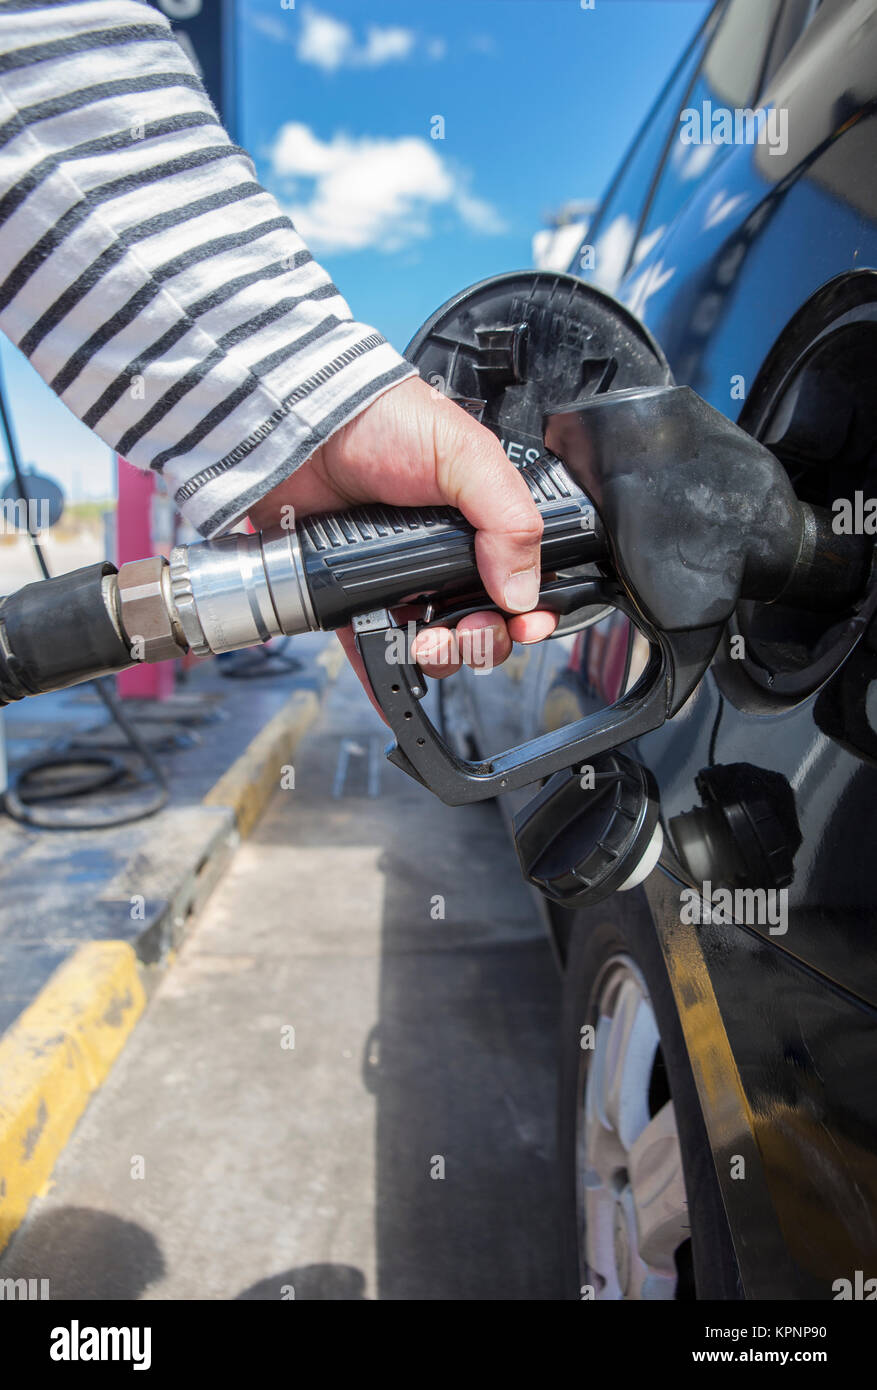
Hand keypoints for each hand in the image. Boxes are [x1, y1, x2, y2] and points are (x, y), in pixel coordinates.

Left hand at [248, 376, 556, 704]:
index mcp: (480, 521)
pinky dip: (384, 674)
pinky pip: (372, 644)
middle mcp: (442, 554)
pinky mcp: (351, 594)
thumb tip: (523, 591)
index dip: (529, 611)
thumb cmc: (384, 420)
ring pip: (432, 641)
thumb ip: (507, 519)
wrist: (303, 426)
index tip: (527, 626)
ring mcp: (397, 576)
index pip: (519, 580)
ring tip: (425, 644)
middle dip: (483, 639)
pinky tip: (395, 691)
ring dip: (439, 657)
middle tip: (470, 632)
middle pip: (480, 621)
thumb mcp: (466, 455)